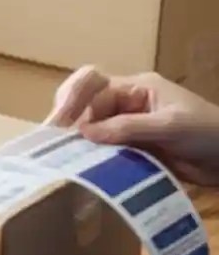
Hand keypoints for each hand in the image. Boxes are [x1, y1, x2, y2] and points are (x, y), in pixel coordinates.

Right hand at [46, 67, 218, 185]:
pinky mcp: (132, 150)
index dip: (74, 100)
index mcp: (137, 88)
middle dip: (68, 117)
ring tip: (61, 156)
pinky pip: (104, 150)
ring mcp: (129, 127)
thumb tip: (84, 133)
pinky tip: (81, 168)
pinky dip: (92, 158)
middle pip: (86, 104)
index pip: (95, 87)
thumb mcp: (170, 126)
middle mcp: (128, 104)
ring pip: (92, 129)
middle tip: (51, 137)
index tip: (61, 123)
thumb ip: (128, 127)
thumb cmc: (207, 133)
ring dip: (78, 141)